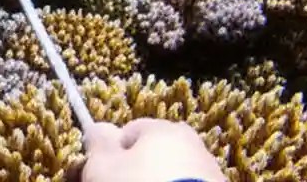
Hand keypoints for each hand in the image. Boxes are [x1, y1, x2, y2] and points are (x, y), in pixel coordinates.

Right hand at [82, 119, 226, 181]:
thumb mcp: (104, 167)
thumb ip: (98, 145)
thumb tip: (97, 130)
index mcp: (164, 129)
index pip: (130, 131)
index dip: (114, 153)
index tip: (105, 173)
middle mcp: (191, 143)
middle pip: (155, 153)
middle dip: (140, 169)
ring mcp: (209, 171)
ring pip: (174, 173)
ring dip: (162, 181)